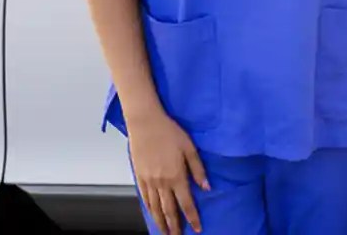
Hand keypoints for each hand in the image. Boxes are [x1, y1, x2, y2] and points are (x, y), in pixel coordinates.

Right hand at [127, 110, 210, 234]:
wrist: (145, 122)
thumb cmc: (169, 132)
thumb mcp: (190, 148)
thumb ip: (198, 169)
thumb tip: (206, 187)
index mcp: (176, 176)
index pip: (186, 203)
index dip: (192, 217)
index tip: (197, 228)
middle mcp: (162, 182)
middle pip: (169, 210)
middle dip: (175, 226)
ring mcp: (149, 180)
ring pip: (155, 207)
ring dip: (161, 222)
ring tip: (165, 232)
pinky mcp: (140, 176)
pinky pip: (145, 197)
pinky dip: (149, 209)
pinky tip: (152, 214)